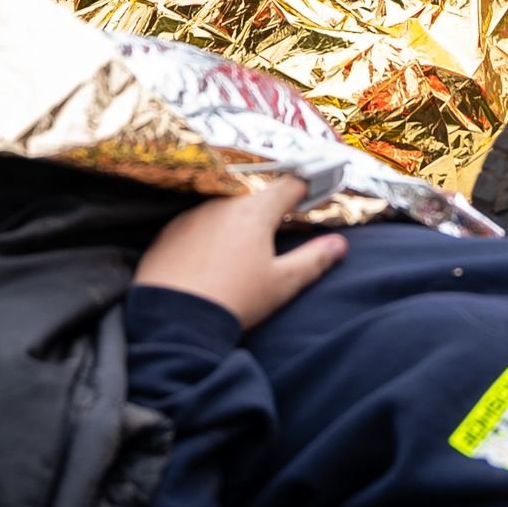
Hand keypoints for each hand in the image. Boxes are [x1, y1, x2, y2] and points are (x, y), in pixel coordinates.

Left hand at [133, 174, 344, 330]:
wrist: (173, 320)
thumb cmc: (235, 300)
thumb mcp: (282, 283)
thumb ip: (314, 260)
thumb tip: (339, 244)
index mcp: (255, 212)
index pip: (287, 186)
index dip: (303, 189)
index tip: (311, 195)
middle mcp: (221, 205)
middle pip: (253, 198)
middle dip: (267, 210)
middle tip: (275, 232)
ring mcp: (191, 216)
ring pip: (222, 210)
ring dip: (234, 223)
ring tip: (239, 252)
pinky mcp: (168, 233)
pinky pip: (195, 226)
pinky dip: (205, 236)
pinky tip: (207, 261)